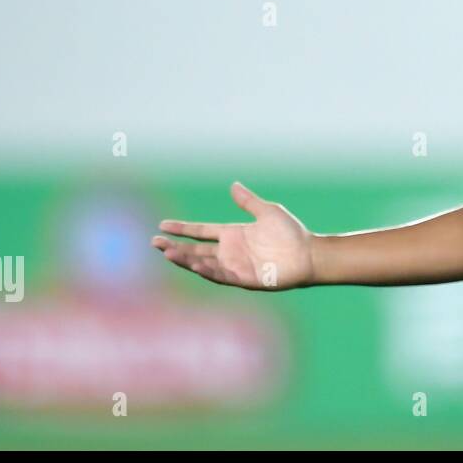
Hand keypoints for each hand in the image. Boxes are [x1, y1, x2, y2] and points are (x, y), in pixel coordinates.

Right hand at [151, 181, 314, 289]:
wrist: (308, 253)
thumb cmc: (291, 232)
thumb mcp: (267, 211)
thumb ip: (248, 201)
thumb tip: (233, 185)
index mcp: (233, 234)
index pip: (200, 232)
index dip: (182, 229)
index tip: (162, 226)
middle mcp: (230, 251)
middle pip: (195, 250)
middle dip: (175, 247)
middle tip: (154, 242)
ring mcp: (235, 265)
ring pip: (203, 263)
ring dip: (185, 259)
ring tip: (167, 252)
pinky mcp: (244, 278)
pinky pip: (221, 275)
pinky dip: (207, 270)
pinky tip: (194, 264)